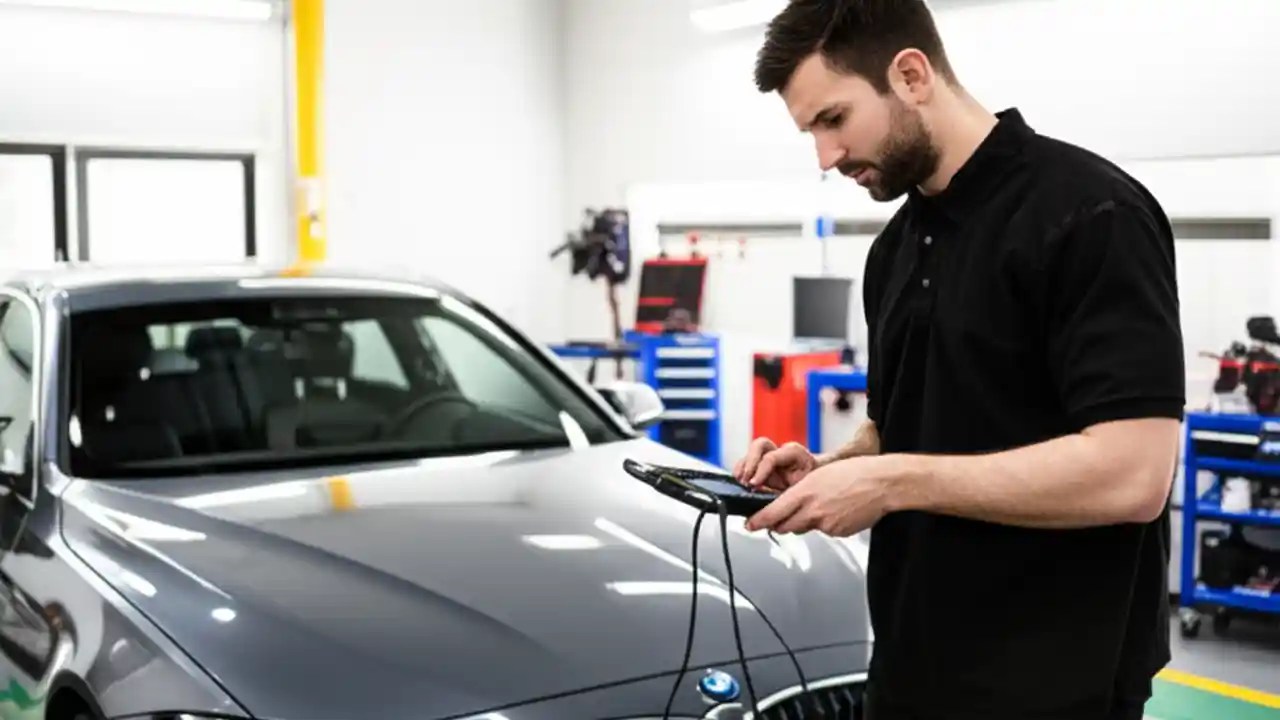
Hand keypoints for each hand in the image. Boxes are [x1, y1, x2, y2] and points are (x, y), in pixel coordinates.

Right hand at [733, 438, 819, 491]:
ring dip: (742, 467)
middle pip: (760, 445)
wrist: (822, 486)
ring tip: (740, 482)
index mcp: (796, 455)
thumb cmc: (815, 488)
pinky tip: (739, 483)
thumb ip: (791, 496)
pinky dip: (740, 472)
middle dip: (750, 462)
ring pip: (751, 453)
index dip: (761, 469)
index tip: (754, 484)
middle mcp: (782, 452)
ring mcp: (771, 457)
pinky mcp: (763, 467)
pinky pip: (747, 463)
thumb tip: (774, 509)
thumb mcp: (806, 493)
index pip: (773, 456)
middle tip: (746, 480)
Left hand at [744, 456, 895, 535]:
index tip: (749, 525)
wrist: (881, 483)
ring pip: (805, 528)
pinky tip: (838, 511)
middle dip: (779, 524)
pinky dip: (826, 524)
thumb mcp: (819, 475)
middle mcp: (812, 510)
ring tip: (823, 505)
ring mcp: (825, 524)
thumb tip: (791, 505)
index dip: (758, 521)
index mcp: (804, 492)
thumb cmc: (854, 473)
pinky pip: (824, 531)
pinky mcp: (838, 532)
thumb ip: (802, 492)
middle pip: (785, 526)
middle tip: (779, 519)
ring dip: (805, 522)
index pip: (773, 512)